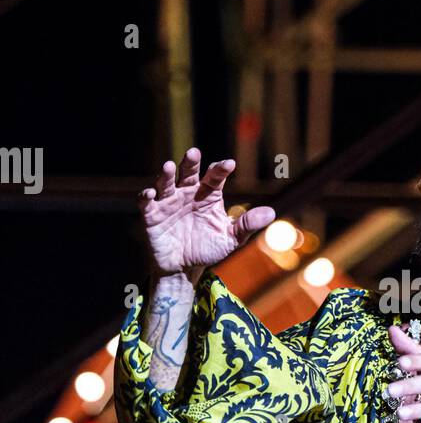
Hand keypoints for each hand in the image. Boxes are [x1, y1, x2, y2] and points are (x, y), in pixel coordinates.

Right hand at [138, 147, 275, 275]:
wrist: (184, 270)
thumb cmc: (209, 249)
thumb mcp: (231, 239)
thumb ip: (247, 224)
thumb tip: (271, 213)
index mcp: (208, 196)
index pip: (215, 177)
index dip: (220, 169)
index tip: (229, 164)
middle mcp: (188, 194)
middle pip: (188, 172)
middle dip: (190, 162)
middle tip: (193, 153)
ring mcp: (168, 203)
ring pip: (166, 183)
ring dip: (166, 175)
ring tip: (168, 166)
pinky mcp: (152, 216)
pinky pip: (147, 203)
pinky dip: (146, 197)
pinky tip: (149, 194)